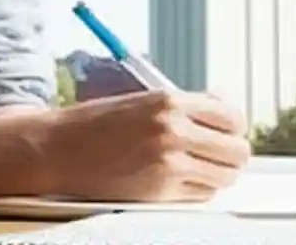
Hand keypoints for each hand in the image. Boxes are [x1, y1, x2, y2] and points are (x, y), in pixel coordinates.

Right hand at [36, 90, 250, 202]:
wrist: (59, 148)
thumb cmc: (98, 124)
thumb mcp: (144, 102)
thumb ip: (186, 107)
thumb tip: (225, 114)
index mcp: (170, 101)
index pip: (231, 117)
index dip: (235, 128)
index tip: (229, 132)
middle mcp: (172, 130)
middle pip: (236, 150)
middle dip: (233, 154)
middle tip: (221, 155)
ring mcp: (168, 163)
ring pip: (224, 176)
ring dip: (218, 174)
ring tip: (201, 168)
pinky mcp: (159, 191)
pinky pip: (200, 195)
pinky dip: (197, 190)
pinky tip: (180, 180)